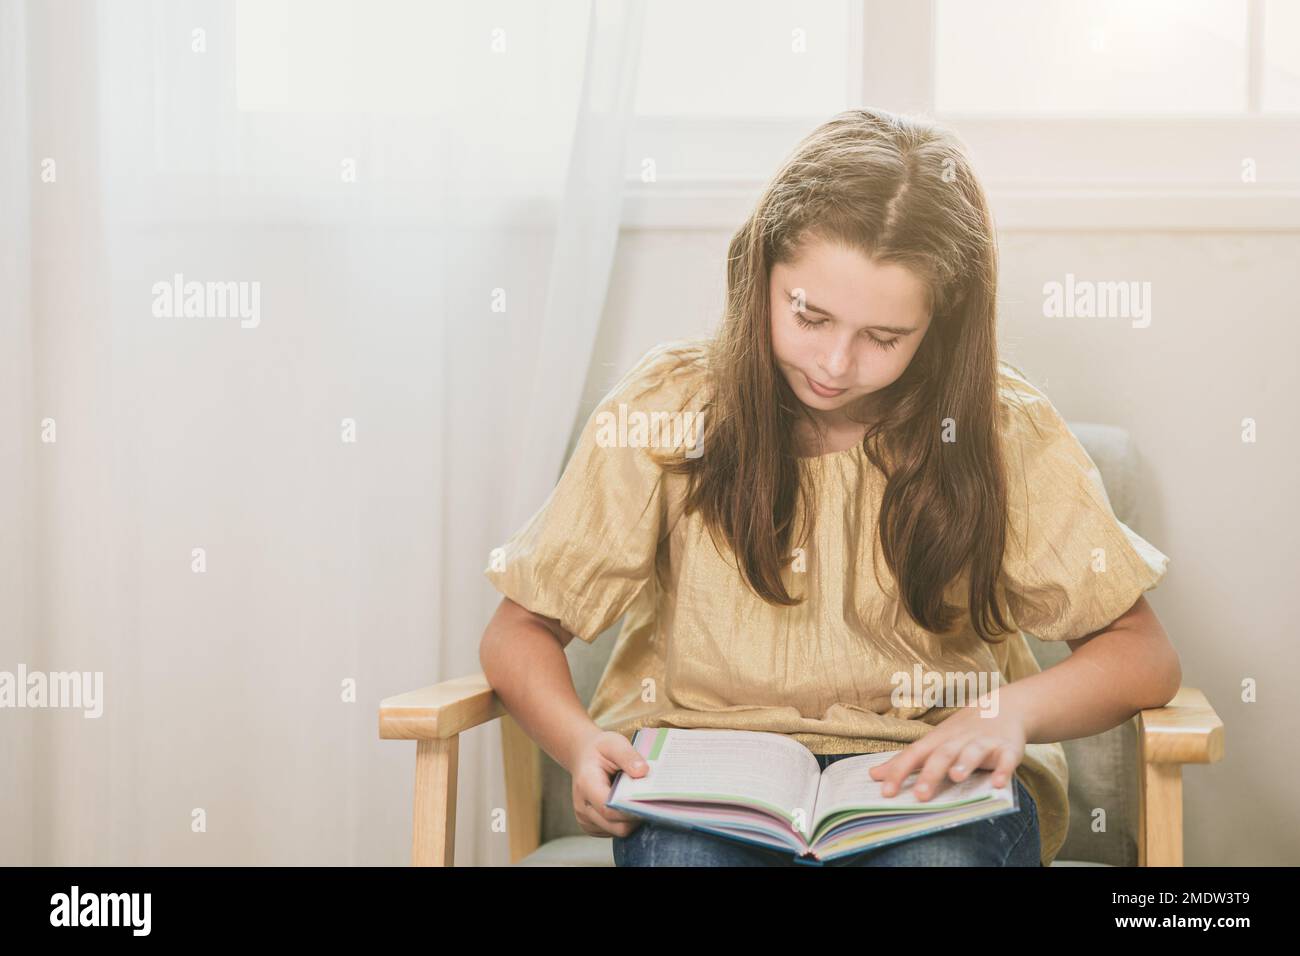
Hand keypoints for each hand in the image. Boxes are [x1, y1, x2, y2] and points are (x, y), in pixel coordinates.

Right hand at [570, 729, 648, 837]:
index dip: (631, 811)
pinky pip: (613, 831)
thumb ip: (628, 756)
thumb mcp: (614, 743)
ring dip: (631, 820)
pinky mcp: (592, 825)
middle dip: (636, 817)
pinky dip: (625, 822)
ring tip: (639, 801)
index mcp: (586, 785)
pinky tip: (629, 805)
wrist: (583, 756)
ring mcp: (585, 818)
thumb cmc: (600, 749)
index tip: (650, 803)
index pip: (608, 809)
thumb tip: (643, 772)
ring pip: (616, 831)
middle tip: (652, 803)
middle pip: (616, 825)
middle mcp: (582, 806)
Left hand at [868, 703, 1028, 800]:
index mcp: (937, 741)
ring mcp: (984, 743)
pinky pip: (1006, 760)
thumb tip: (874, 775)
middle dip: (931, 774)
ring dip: (964, 763)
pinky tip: (997, 784)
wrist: (1004, 706)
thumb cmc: (961, 732)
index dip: (899, 772)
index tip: (886, 792)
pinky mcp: (1008, 748)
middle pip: (942, 755)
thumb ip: (906, 761)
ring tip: (956, 777)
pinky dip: (1003, 770)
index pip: (914, 755)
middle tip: (920, 795)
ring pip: (972, 752)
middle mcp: (958, 740)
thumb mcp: (932, 743)